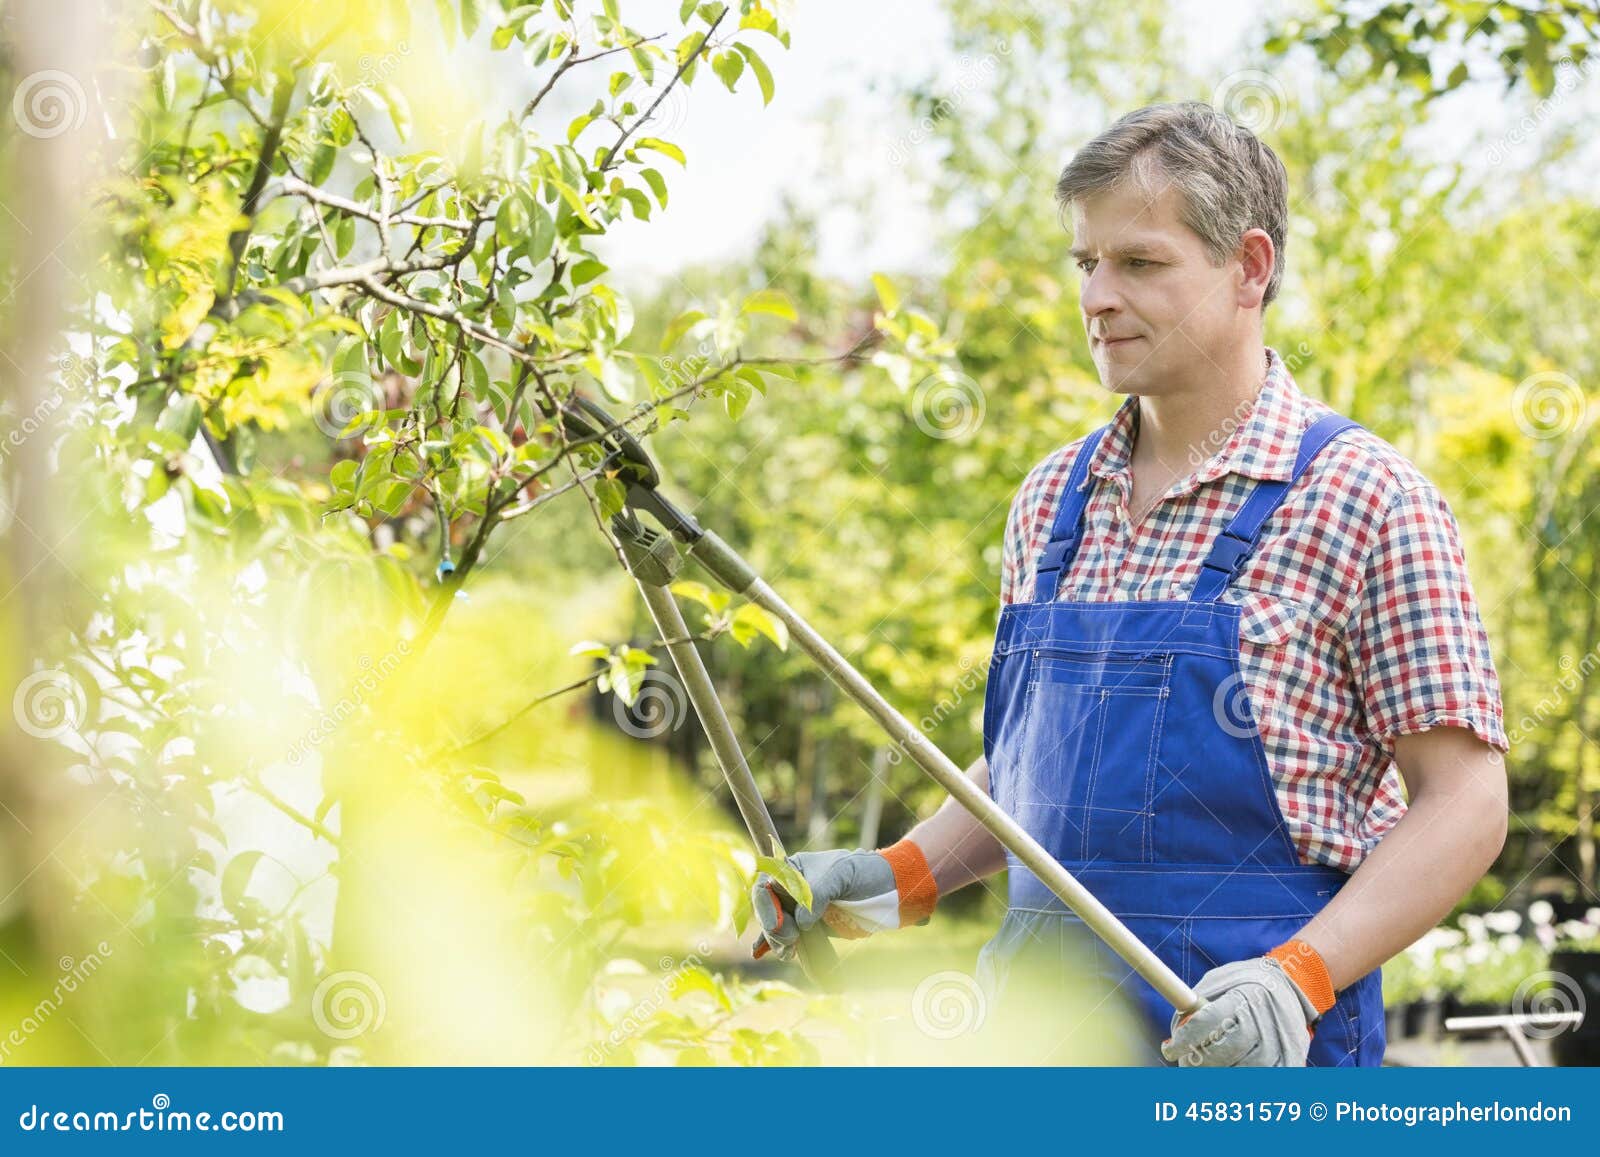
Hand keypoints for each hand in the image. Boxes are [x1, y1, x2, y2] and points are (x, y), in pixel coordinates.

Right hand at [750, 839, 937, 960]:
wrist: (889, 892)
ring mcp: (799, 910)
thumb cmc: (865, 874)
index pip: (766, 885)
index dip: (766, 905)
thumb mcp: (840, 875)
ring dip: (777, 942)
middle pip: (767, 909)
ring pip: (775, 927)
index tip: (777, 925)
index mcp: (793, 869)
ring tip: (789, 953)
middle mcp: (791, 890)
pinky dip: (772, 946)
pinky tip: (760, 953)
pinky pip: (785, 937)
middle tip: (790, 940)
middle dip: (773, 927)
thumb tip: (800, 922)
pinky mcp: (808, 929)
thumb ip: (817, 894)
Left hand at [1160, 940, 1335, 1066]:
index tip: (1169, 1049)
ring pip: (1241, 1072)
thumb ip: (1196, 1004)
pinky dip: (1240, 1078)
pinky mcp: (1290, 1061)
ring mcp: (1280, 1043)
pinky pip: (1260, 1080)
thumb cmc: (1245, 983)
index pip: (1207, 1023)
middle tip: (1185, 1063)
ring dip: (1217, 1074)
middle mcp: (1263, 1020)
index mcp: (1244, 996)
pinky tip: (1230, 1071)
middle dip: (1198, 1062)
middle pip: (1223, 1053)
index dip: (1184, 1040)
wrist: (1294, 986)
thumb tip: (1175, 1035)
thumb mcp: (1219, 980)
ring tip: (1205, 1068)